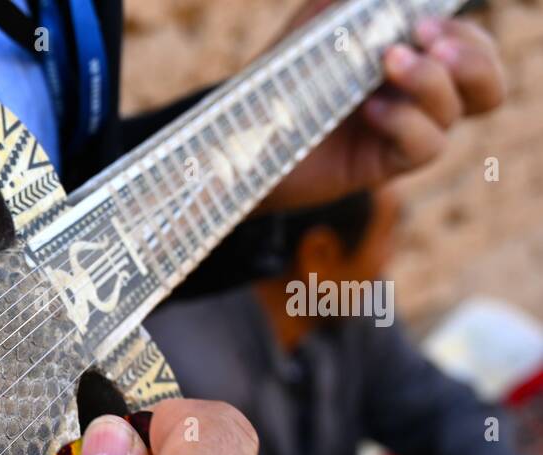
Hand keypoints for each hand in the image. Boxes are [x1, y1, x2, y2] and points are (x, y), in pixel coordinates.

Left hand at [265, 5, 505, 210]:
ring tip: (387, 64)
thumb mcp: (321, 19)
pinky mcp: (385, 164)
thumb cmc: (282, 74)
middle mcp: (418, 95)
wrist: (241, 135)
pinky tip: (369, 109)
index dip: (466, 33)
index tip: (421, 21)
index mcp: (415, 57)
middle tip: (423, 39)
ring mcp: (404, 130)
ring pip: (461, 109)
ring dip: (433, 79)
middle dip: (470, 55)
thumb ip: (359, 2)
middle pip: (486, 81)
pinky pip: (428, 145)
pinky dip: (406, 120)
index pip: (473, 45)